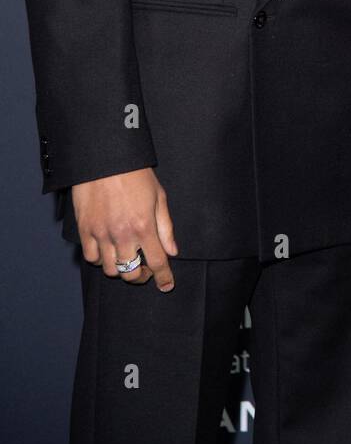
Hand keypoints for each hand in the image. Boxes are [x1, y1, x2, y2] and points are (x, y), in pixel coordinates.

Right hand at [71, 168, 178, 289]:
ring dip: (121, 269)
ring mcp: (101, 234)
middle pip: (131, 273)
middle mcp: (123, 235)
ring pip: (110, 269)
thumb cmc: (135, 174)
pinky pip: (91, 258)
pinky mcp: (84, 229)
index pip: (157, 262)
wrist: (104, 158)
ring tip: (127, 259)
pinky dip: (100, 260)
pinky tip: (108, 250)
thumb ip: (166, 227)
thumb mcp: (159, 196)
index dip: (164, 277)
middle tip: (145, 269)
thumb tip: (173, 251)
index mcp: (144, 226)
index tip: (166, 285)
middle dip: (141, 276)